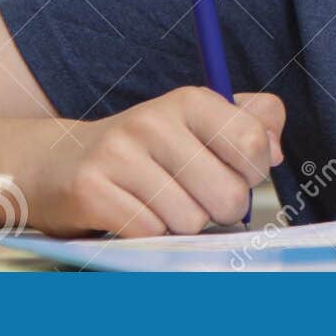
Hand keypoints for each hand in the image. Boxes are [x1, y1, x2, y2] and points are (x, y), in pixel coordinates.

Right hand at [26, 87, 284, 236]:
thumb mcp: (199, 123)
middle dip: (219, 209)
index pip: (252, 142)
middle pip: (227, 194)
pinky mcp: (92, 190)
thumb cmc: (146, 149)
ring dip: (181, 225)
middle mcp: (154, 120)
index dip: (252, 172)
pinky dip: (150, 235)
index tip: (232, 172)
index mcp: (190, 100)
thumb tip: (275, 151)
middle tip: (195, 197)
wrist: (60, 163)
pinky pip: (151, 234)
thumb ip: (251, 125)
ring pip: (190, 220)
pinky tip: (134, 213)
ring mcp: (120, 155)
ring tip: (160, 203)